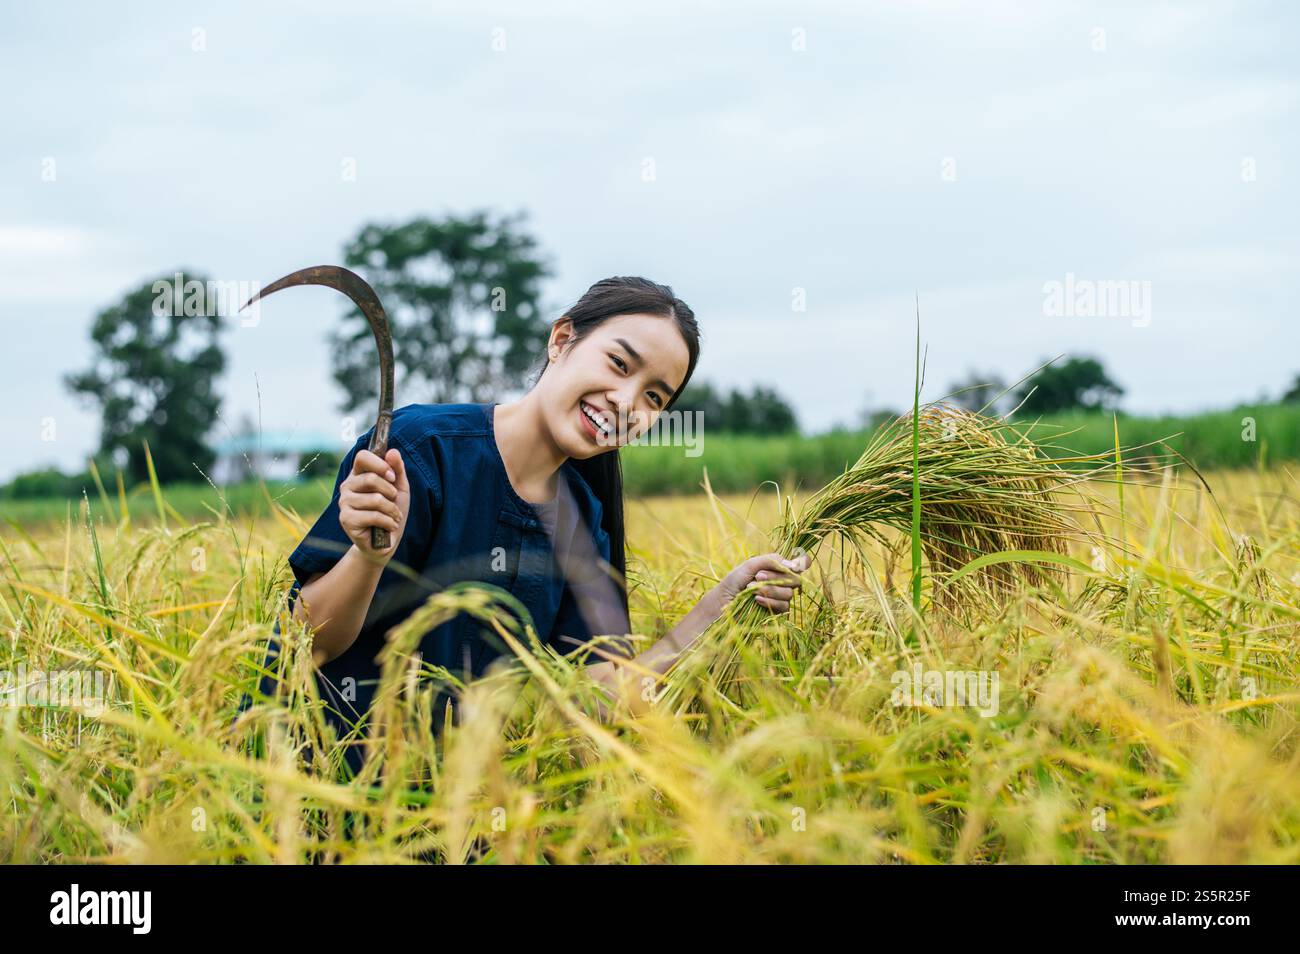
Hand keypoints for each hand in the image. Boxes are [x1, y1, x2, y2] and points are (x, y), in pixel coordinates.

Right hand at [339, 447, 409, 562]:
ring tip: (393, 516)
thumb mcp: (400, 488)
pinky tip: (388, 526)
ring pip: (375, 499)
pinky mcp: (346, 520)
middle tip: (394, 501)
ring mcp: (344, 503)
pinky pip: (374, 515)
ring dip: (392, 510)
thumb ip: (397, 469)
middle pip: (370, 478)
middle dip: (391, 491)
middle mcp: (347, 487)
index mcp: (358, 475)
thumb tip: (392, 451)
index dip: (379, 464)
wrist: (387, 542)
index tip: (392, 476)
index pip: (362, 457)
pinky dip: (388, 522)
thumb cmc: (392, 512)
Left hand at [713, 551, 812, 614]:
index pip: (800, 563)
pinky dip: (770, 601)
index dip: (803, 562)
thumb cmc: (735, 581)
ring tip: (752, 588)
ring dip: (770, 589)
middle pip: (795, 579)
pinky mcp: (777, 612)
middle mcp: (782, 582)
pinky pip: (784, 606)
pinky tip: (757, 600)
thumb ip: (772, 561)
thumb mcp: (751, 565)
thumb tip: (794, 565)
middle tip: (758, 576)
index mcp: (778, 568)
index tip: (793, 565)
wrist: (723, 601)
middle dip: (776, 577)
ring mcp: (781, 598)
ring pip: (788, 593)